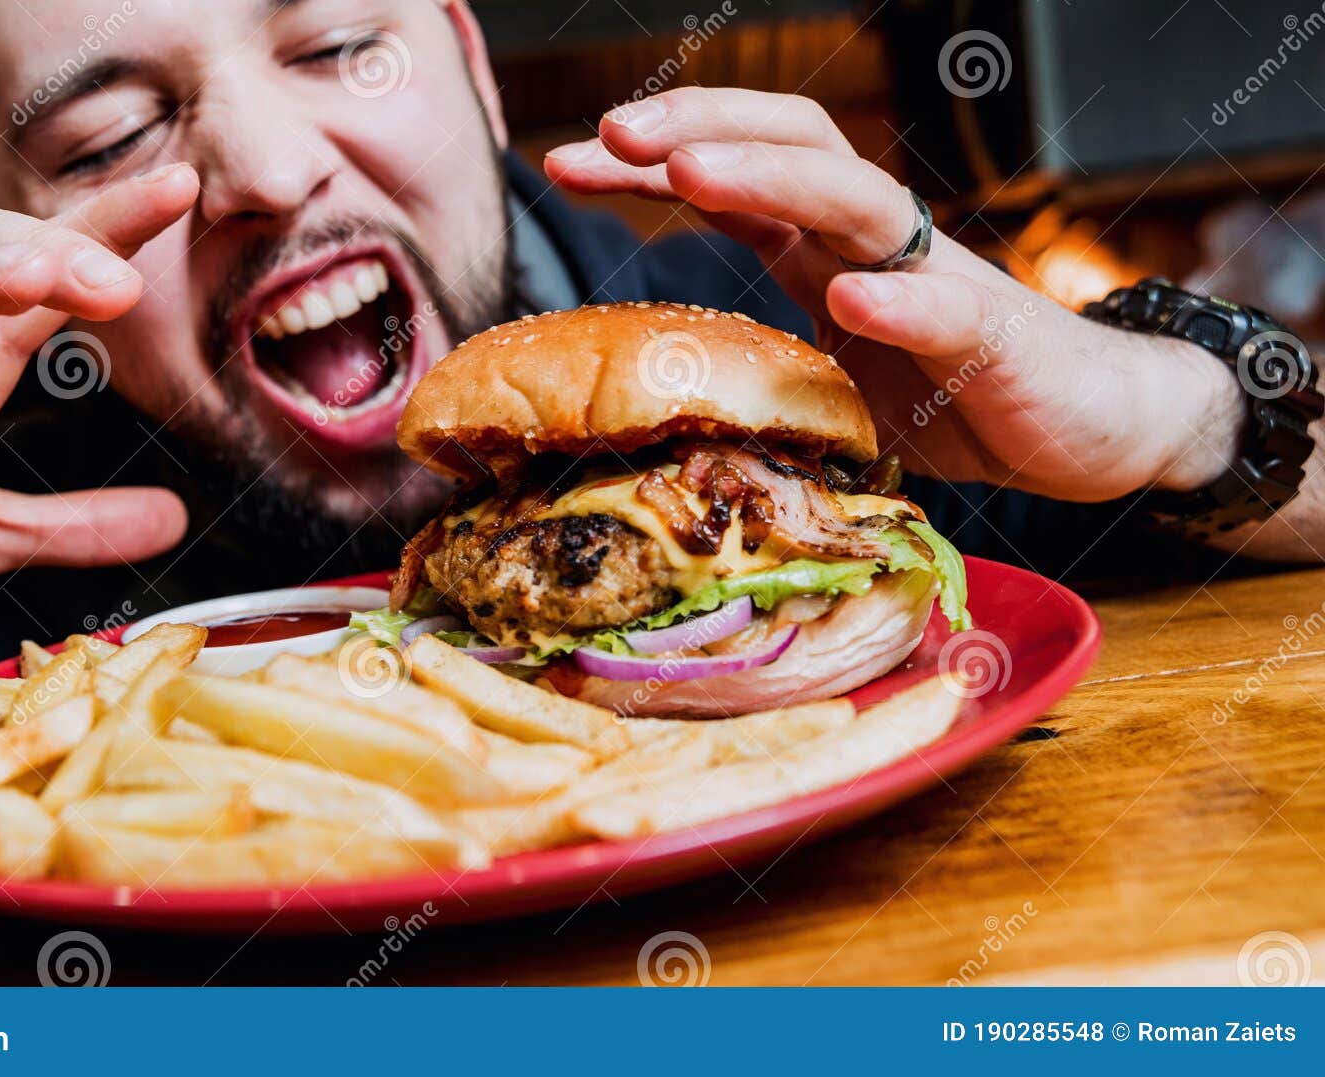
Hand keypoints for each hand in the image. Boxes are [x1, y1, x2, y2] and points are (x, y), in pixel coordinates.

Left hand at [545, 88, 1242, 502]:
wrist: (1090, 427)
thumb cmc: (953, 394)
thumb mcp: (832, 374)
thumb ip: (762, 359)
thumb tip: (648, 385)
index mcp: (829, 249)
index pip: (738, 174)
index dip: (652, 163)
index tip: (568, 160)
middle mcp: (878, 244)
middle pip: (792, 148)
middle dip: (698, 130)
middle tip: (611, 132)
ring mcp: (939, 281)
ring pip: (855, 201)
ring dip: (771, 179)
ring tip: (692, 175)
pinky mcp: (998, 338)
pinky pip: (948, 308)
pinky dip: (901, 299)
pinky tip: (853, 297)